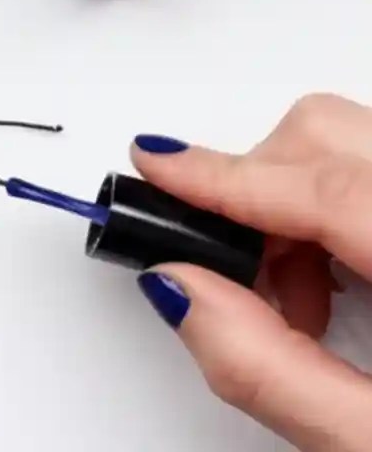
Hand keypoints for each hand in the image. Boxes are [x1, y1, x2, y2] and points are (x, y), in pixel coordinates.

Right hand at [131, 94, 371, 450]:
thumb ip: (268, 369)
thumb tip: (182, 290)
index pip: (326, 185)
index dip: (225, 175)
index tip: (157, 166)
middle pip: (331, 138)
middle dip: (258, 197)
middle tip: (246, 284)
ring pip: (350, 146)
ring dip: (293, 212)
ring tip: (304, 304)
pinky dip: (332, 218)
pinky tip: (344, 287)